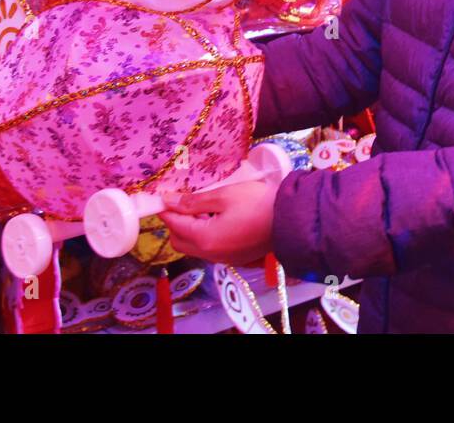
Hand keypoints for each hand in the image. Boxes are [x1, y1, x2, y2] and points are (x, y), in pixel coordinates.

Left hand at [159, 179, 279, 266]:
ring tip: (202, 209)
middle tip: (183, 202)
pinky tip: (217, 220)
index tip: (162, 195)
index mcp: (204, 238)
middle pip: (179, 241)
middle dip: (175, 223)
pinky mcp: (236, 259)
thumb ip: (193, 201)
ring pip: (194, 248)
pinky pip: (210, 250)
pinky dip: (205, 237)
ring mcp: (224, 259)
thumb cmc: (257, 203)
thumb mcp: (223, 195)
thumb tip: (167, 201)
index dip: (165, 209)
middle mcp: (210, 254)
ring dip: (191, 231)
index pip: (174, 224)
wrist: (292, 220)